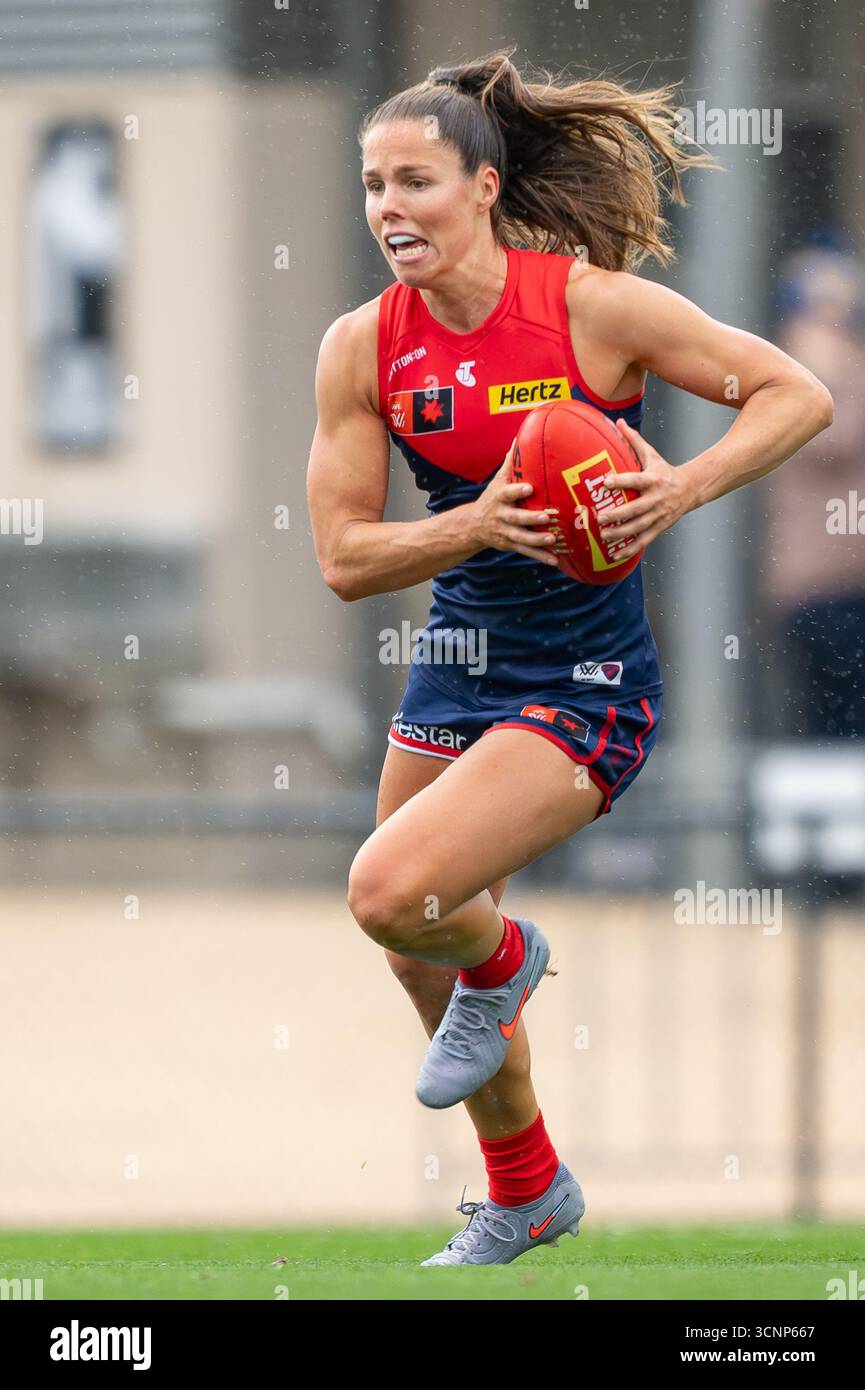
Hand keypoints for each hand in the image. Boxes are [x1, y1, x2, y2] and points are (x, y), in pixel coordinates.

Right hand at [467, 441, 559, 566]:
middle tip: (547, 517)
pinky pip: (526, 552)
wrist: (473, 526)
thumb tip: (521, 437)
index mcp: (499, 498)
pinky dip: (540, 556)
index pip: (507, 493)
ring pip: (522, 538)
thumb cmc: (492, 498)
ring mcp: (506, 533)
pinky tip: (554, 560)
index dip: (517, 491)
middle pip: (516, 518)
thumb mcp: (498, 481)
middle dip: (531, 519)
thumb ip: (511, 463)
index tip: (529, 488)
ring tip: (553, 539)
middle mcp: (502, 516)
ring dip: (538, 540)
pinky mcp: (510, 546)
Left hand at [598, 419, 697, 557]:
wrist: (692, 489)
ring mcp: (659, 515)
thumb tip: (618, 422)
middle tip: (599, 518)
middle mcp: (656, 498)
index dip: (621, 481)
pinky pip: (644, 540)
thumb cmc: (665, 471)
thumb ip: (634, 440)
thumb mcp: (652, 454)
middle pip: (635, 509)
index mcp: (653, 479)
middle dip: (617, 515)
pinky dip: (630, 548)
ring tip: (604, 536)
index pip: (636, 480)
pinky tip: (616, 553)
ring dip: (621, 534)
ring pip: (639, 527)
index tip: (605, 482)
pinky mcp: (660, 527)